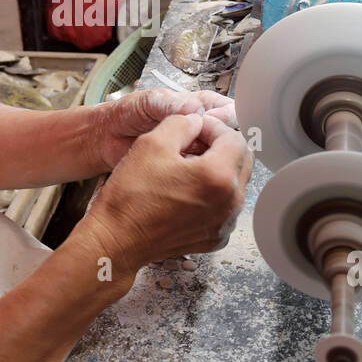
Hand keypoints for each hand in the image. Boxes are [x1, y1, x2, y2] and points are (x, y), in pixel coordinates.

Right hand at [76, 113, 251, 277]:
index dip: (214, 127)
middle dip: (222, 146)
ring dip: (219, 169)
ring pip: (236, 183)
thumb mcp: (152, 142)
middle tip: (195, 144)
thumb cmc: (132, 196)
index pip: (235, 138)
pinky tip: (188, 191)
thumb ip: (183, 123)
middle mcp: (230, 203)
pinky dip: (214, 194)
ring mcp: (225, 223)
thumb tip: (197, 122)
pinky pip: (225, 206)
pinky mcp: (216, 237)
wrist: (118, 239)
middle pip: (243, 160)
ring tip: (188, 168)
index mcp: (218, 177)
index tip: (195, 129)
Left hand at [92, 88, 235, 170]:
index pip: (225, 109)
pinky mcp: (184, 169)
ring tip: (201, 161)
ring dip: (213, 159)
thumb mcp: (146, 103)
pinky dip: (199, 174)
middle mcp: (199, 127)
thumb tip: (195, 107)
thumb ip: (169, 104)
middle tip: (214, 146)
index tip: (220, 124)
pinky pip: (200, 172)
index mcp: (196, 105)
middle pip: (226, 135)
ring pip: (216, 156)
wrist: (106, 139)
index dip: (228, 117)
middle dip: (224, 141)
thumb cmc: (125, 114)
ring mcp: (193, 149)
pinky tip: (193, 174)